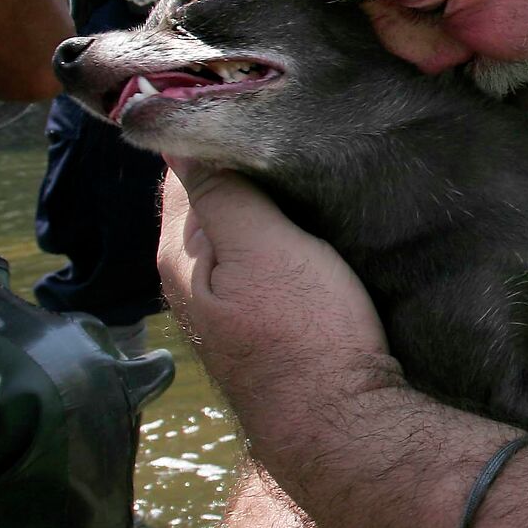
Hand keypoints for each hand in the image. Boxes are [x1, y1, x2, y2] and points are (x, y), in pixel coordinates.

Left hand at [158, 159, 398, 467]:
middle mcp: (195, 279)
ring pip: (246, 226)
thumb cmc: (307, 334)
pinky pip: (270, 254)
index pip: (183, 168)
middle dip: (249, 162)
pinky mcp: (269, 320)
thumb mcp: (264, 247)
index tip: (263, 102)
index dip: (218, 131)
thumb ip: (222, 191)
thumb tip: (181, 133)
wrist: (347, 425)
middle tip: (298, 129)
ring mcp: (231, 303)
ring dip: (272, 199)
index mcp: (181, 255)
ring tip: (314, 166)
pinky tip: (319, 223)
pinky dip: (288, 232)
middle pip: (215, 196)